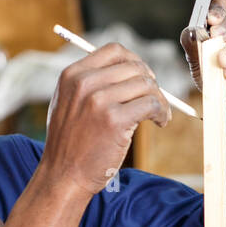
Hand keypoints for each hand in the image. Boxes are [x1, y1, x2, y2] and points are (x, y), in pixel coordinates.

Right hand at [42, 42, 171, 197]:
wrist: (63, 176)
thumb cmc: (70, 144)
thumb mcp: (68, 103)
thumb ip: (90, 84)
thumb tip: (131, 70)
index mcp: (72, 75)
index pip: (114, 51)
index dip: (135, 62)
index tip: (143, 79)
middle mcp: (84, 83)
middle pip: (134, 66)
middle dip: (151, 83)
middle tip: (155, 101)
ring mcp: (98, 100)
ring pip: (146, 85)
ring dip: (160, 100)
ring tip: (159, 116)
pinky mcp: (114, 120)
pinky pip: (151, 104)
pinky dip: (162, 112)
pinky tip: (160, 122)